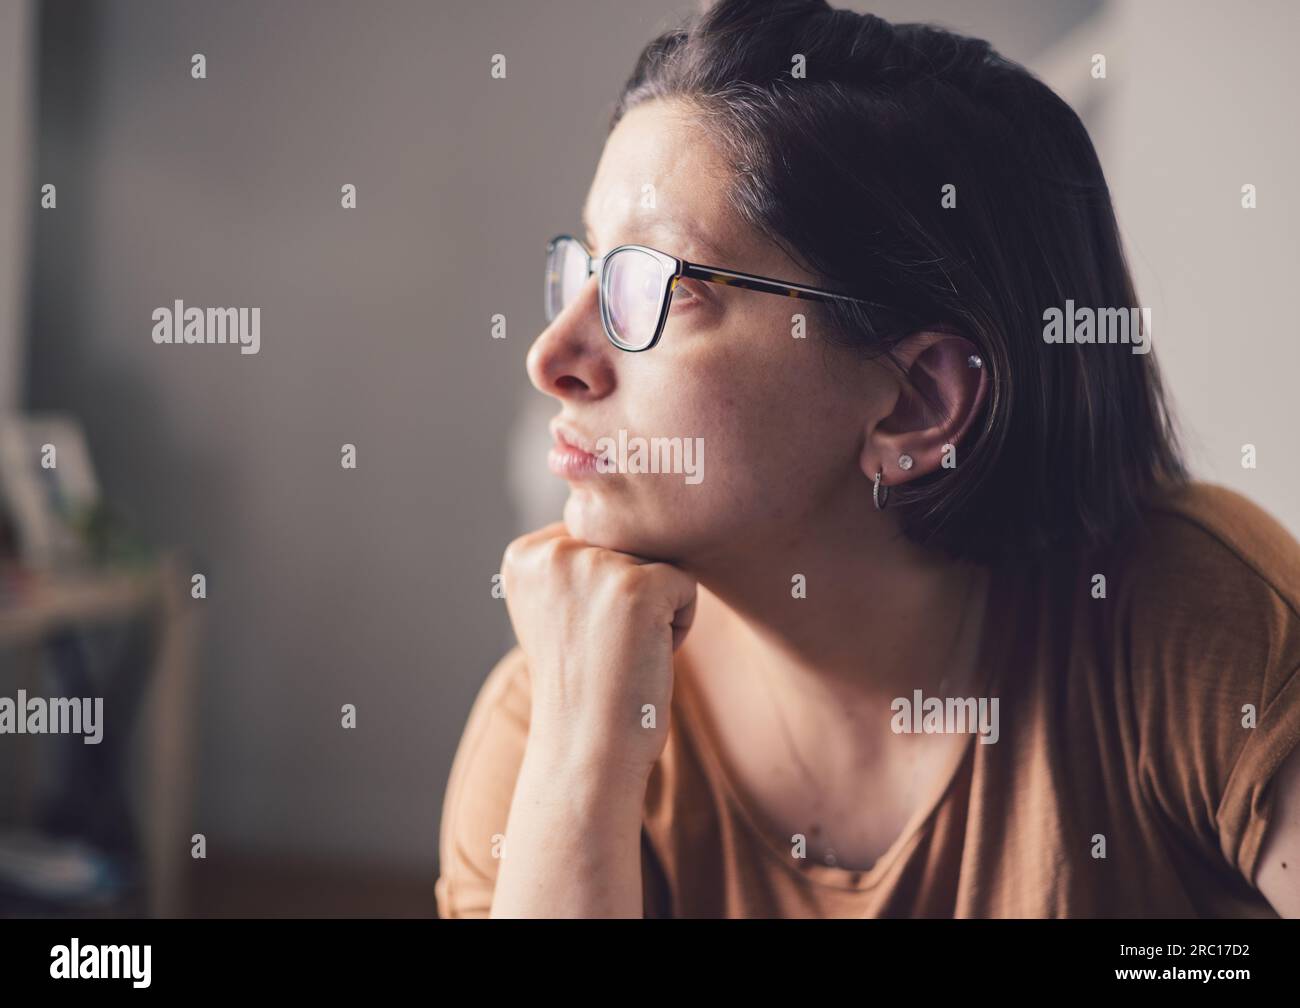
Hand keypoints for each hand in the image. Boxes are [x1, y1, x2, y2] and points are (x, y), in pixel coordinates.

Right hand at [500, 521, 697, 780]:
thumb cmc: (583, 685)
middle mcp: (551, 552)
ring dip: (657, 608)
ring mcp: (594, 567)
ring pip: (660, 561)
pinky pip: (686, 584)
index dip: (603, 588)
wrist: (586, 749)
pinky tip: (646, 657)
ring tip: (623, 652)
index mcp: (524, 554)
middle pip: (631, 542)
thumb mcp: (557, 608)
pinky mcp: (636, 587)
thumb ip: (575, 559)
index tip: (582, 636)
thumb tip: (627, 508)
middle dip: (632, 594)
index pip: (598, 536)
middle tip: (605, 647)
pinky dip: (679, 625)